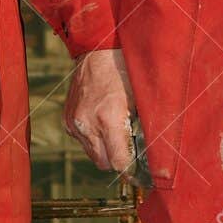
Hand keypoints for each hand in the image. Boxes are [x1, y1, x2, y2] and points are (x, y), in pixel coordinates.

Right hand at [63, 47, 135, 173]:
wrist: (98, 48)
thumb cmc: (125, 69)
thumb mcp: (141, 98)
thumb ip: (145, 129)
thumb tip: (155, 156)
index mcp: (108, 117)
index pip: (119, 163)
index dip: (131, 171)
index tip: (142, 174)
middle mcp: (87, 122)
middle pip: (104, 163)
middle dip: (118, 160)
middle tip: (131, 150)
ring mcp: (74, 121)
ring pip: (92, 154)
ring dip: (105, 149)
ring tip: (117, 130)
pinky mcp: (67, 119)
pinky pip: (83, 141)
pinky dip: (93, 137)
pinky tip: (103, 121)